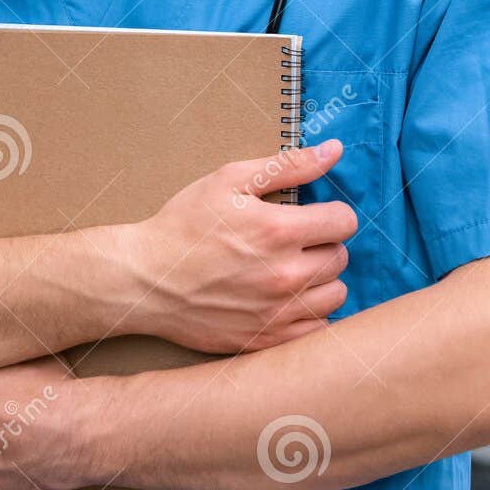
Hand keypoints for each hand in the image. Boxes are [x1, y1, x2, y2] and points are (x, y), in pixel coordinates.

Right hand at [122, 140, 356, 353]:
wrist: (145, 279)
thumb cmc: (183, 225)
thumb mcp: (230, 180)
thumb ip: (289, 165)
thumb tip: (335, 150)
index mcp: (280, 230)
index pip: (344, 221)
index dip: (330, 214)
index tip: (311, 217)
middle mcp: (286, 275)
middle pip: (341, 257)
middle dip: (323, 245)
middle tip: (294, 242)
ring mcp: (277, 312)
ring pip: (335, 294)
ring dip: (321, 280)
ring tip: (293, 270)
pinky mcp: (267, 339)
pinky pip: (316, 328)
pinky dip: (309, 313)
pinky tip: (286, 299)